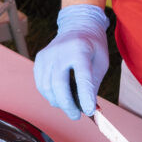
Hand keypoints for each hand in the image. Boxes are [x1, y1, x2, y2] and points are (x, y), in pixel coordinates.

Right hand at [33, 5, 108, 119]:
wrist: (78, 26)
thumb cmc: (92, 45)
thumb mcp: (101, 62)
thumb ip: (93, 83)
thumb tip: (87, 107)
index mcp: (79, 48)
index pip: (82, 76)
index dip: (85, 96)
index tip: (89, 111)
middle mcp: (60, 51)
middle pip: (59, 84)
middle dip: (67, 105)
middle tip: (76, 115)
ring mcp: (47, 55)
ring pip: (47, 87)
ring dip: (58, 102)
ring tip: (69, 106)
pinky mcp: (39, 59)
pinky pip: (41, 84)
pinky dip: (49, 95)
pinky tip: (59, 97)